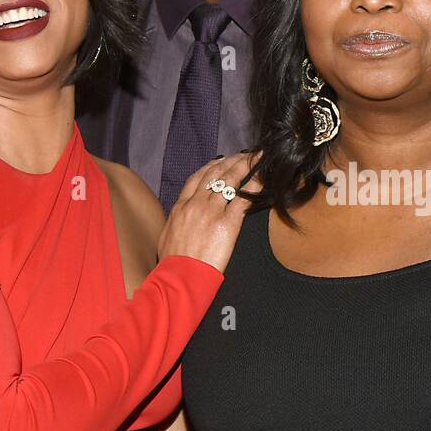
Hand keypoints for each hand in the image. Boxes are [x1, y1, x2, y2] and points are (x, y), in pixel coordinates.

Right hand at [157, 153, 260, 273]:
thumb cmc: (173, 263)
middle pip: (215, 174)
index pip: (197, 178)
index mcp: (181, 207)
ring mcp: (211, 211)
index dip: (211, 167)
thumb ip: (178, 223)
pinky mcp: (227, 223)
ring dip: (244, 166)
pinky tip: (261, 180)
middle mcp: (196, 204)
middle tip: (243, 155)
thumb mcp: (168, 236)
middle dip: (231, 161)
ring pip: (229, 180)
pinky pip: (243, 199)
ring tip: (255, 159)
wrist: (179, 276)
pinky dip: (253, 186)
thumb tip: (183, 220)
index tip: (221, 161)